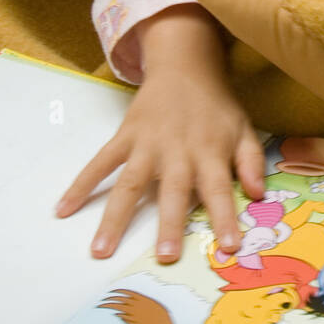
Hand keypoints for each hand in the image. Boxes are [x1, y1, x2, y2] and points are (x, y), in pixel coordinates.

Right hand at [54, 65, 266, 263]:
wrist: (185, 65)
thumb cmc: (216, 107)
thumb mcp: (244, 128)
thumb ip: (251, 162)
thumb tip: (259, 194)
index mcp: (210, 152)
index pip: (220, 190)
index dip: (226, 217)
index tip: (230, 247)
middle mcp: (177, 151)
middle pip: (173, 192)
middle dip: (171, 225)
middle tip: (166, 257)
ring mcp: (146, 144)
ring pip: (129, 184)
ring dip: (115, 218)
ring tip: (100, 251)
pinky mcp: (124, 137)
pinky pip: (99, 163)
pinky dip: (81, 184)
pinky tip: (63, 209)